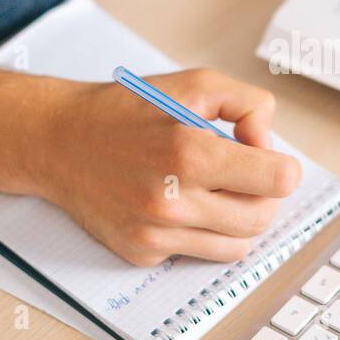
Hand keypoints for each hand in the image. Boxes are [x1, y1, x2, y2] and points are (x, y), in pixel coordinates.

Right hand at [38, 69, 301, 265]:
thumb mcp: (195, 84)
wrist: (59, 141)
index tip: (265, 158)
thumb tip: (269, 145)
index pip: (278, 180)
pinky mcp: (142, 253)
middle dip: (263, 194)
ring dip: (239, 218)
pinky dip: (202, 233)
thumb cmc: (126, 110)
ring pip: (237, 245)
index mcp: (190, 153)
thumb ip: (249, 105)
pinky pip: (199, 254)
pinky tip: (182, 204)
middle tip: (242, 174)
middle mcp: (172, 200)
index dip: (280, 166)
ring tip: (216, 190)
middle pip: (262, 217)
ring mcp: (156, 233)